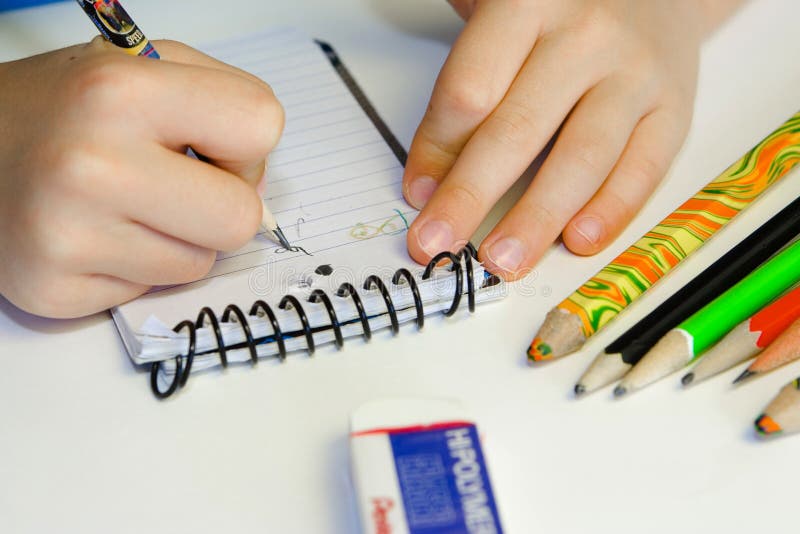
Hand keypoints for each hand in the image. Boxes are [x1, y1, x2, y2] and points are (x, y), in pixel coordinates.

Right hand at [0, 38, 283, 317]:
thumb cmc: (65, 108)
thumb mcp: (141, 67)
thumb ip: (220, 100)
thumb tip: (260, 184)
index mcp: (123, 91)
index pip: (260, 126)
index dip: (246, 143)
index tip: (212, 145)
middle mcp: (93, 166)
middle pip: (240, 218)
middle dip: (223, 206)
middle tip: (178, 186)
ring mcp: (69, 236)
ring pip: (200, 264)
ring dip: (179, 239)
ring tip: (127, 206)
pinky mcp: (55, 290)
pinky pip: (152, 292)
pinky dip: (137, 266)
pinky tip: (97, 234)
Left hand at [404, 0, 738, 278]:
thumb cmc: (559, 6)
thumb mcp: (500, 16)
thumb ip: (467, 82)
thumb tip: (431, 179)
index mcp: (529, 1)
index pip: (471, 91)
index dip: (436, 150)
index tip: (417, 195)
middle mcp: (587, 34)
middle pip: (517, 130)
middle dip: (470, 198)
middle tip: (436, 245)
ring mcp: (636, 71)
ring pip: (581, 158)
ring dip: (536, 220)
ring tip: (501, 262)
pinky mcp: (674, 105)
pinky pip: (643, 167)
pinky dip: (610, 211)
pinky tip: (578, 242)